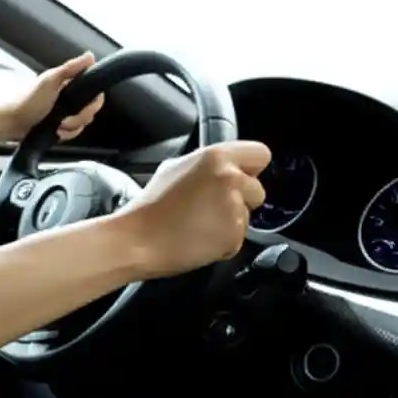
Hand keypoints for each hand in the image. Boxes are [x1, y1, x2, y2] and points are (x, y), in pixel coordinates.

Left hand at [6, 51, 104, 140]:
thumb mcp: (49, 81)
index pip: (94, 93)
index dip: (93, 103)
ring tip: (58, 127)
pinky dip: (66, 135)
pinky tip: (56, 132)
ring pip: (82, 124)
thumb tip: (90, 56)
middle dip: (80, 119)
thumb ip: (70, 68)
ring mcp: (64, 113)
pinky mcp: (59, 126)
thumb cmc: (26, 100)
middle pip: (90, 111)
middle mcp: (68, 98)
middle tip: (66, 120)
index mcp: (68, 84)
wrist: (10, 122)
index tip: (85, 108)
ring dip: (72, 128)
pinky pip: (72, 133)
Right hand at [121, 141, 271, 278]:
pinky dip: (222, 242)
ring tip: (199, 224)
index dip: (249, 169)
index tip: (238, 178)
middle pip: (258, 190)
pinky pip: (237, 238)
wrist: (137, 241)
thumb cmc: (150, 208)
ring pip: (247, 216)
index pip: (260, 154)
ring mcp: (234, 209)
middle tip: (210, 207)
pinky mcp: (233, 236)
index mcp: (216, 157)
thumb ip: (204, 165)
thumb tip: (220, 166)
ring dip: (229, 222)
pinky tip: (199, 239)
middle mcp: (230, 179)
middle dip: (241, 200)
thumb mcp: (173, 168)